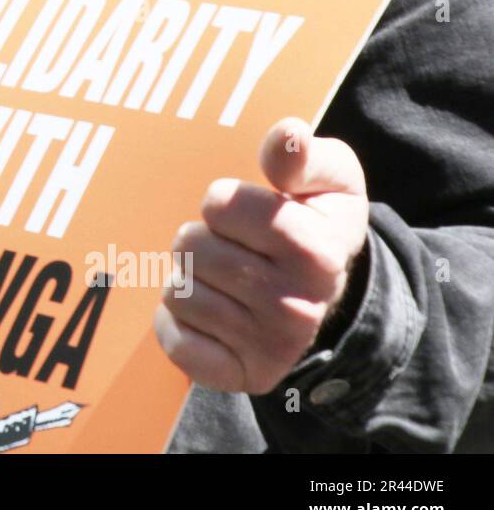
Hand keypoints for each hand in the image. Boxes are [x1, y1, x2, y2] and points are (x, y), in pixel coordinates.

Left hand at [154, 117, 369, 393]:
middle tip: (233, 248)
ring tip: (226, 280)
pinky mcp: (243, 375)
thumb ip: (301, 153)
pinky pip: (174, 341)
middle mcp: (297, 305)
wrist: (334, 294)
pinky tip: (209, 315)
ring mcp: (270, 345)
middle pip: (190, 247)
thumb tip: (287, 134)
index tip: (247, 213)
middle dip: (202, 239)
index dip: (223, 201)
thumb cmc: (317, 219)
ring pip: (177, 291)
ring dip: (191, 278)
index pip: (220, 204)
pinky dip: (178, 324)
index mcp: (318, 251)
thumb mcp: (328, 177)